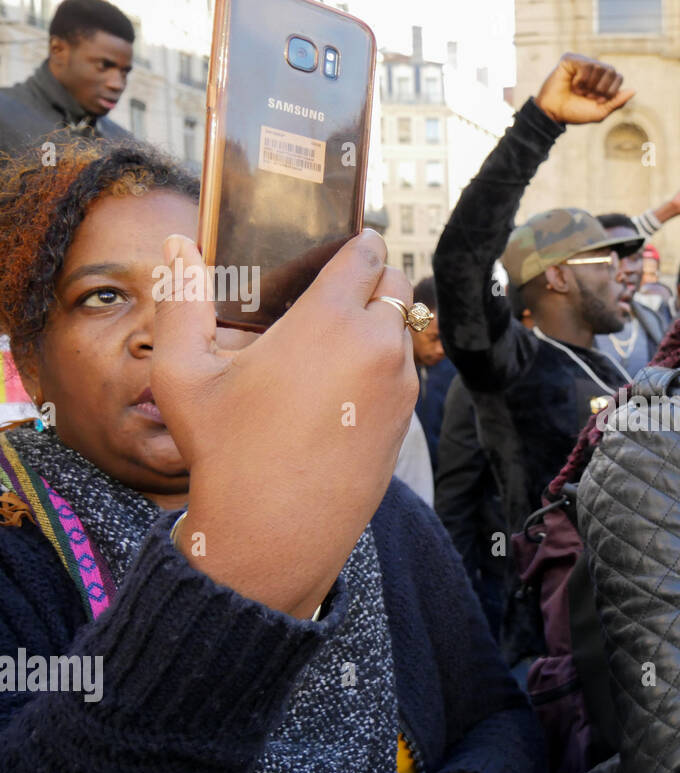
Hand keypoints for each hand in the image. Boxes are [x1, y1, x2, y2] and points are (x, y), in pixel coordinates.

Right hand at [152, 231, 416, 617]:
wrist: (275, 531)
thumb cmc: (225, 451)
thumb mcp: (184, 373)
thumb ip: (181, 299)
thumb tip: (179, 247)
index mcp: (329, 320)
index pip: (364, 254)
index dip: (357, 241)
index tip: (348, 240)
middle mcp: (376, 345)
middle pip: (395, 286)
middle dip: (372, 280)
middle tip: (339, 288)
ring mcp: (400, 385)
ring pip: (404, 330)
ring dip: (379, 324)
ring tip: (337, 337)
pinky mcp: (407, 418)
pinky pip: (406, 371)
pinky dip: (385, 364)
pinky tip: (346, 380)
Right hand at [535, 53, 633, 125]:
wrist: (554, 113)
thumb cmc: (575, 112)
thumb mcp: (600, 112)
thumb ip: (617, 101)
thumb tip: (634, 90)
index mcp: (602, 80)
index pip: (618, 77)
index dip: (611, 91)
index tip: (598, 101)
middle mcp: (594, 69)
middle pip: (611, 71)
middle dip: (601, 89)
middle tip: (588, 96)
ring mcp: (582, 62)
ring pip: (598, 67)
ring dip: (589, 85)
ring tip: (579, 91)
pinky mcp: (571, 59)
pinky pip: (586, 64)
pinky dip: (581, 80)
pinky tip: (572, 84)